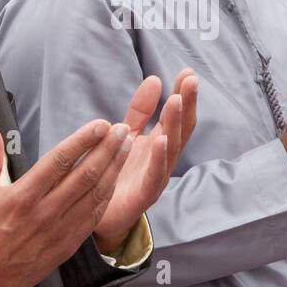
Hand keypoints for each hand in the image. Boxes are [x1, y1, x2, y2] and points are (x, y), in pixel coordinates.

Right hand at [0, 117, 132, 286]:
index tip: (100, 125)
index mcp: (23, 197)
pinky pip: (93, 218)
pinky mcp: (66, 247)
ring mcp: (59, 232)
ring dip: (114, 169)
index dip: (83, 140)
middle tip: (122, 130)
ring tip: (126, 148)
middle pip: (85, 175)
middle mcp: (45, 213)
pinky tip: (115, 181)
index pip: (60, 160)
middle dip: (107, 149)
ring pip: (95, 195)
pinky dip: (107, 197)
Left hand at [95, 70, 199, 253]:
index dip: (183, 96)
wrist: (95, 213)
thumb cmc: (118, 172)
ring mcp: (156, 179)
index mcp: (159, 145)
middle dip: (186, 106)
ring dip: (174, 126)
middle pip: (180, 131)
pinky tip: (160, 140)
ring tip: (176, 101)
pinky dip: (159, 158)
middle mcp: (162, 161)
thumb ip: (140, 110)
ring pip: (170, 150)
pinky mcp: (144, 196)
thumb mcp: (127, 134)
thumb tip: (155, 79)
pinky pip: (154, 176)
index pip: (176, 117)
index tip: (187, 73)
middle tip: (190, 81)